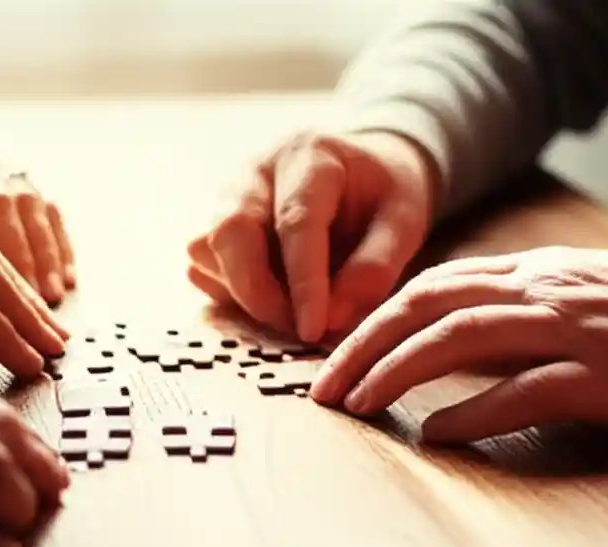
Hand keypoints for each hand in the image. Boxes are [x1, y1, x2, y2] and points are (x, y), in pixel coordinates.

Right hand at [187, 130, 436, 341]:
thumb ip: (375, 269)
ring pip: (208, 252)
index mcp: (309, 156)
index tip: (314, 329)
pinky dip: (231, 293)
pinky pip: (203, 267)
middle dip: (259, 293)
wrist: (362, 171)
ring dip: (243, 295)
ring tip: (293, 312)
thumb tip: (333, 320)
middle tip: (299, 329)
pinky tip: (273, 296)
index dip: (303, 283)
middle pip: (231, 231)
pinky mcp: (214, 223)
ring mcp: (227, 195)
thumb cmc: (384, 194)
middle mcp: (255, 170)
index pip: (296, 222)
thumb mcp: (404, 222)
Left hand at [312, 248, 607, 442]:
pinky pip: (520, 391)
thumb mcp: (571, 293)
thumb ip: (509, 306)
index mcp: (528, 271)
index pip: (428, 286)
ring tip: (356, 407)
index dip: (372, 321)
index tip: (334, 358)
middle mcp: (536, 290)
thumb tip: (442, 340)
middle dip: (361, 347)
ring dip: (394, 373)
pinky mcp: (600, 376)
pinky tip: (435, 434)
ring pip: (456, 340)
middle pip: (423, 308)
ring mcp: (567, 330)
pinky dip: (470, 412)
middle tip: (322, 391)